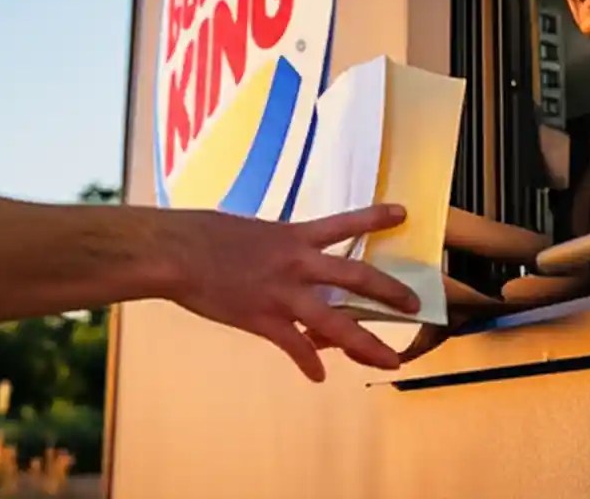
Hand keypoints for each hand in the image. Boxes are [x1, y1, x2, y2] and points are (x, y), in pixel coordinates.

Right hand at [165, 204, 418, 381]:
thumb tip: (277, 253)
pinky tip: (318, 377)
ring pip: (336, 323)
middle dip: (389, 291)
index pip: (344, 223)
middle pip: (356, 278)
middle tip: (414, 303)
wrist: (175, 252)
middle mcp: (297, 263)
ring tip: (390, 358)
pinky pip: (294, 346)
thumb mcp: (247, 230)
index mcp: (293, 236)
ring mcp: (283, 294)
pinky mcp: (263, 319)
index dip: (375, 218)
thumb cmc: (202, 233)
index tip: (403, 213)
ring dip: (366, 343)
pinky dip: (308, 362)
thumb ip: (271, 245)